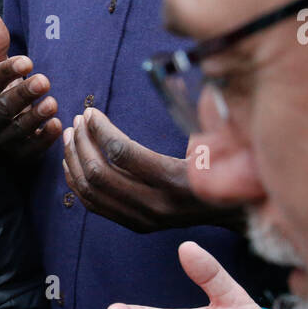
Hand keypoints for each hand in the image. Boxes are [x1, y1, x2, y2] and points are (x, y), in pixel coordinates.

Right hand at [0, 13, 61, 158]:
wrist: (9, 127)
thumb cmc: (5, 90)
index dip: (7, 72)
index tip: (27, 60)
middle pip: (3, 107)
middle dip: (23, 94)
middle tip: (44, 80)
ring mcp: (2, 140)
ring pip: (16, 130)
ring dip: (34, 117)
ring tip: (53, 103)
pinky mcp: (18, 155)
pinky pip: (30, 150)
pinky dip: (44, 139)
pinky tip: (59, 125)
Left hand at [63, 107, 240, 231]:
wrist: (238, 211)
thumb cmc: (230, 166)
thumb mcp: (217, 142)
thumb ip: (193, 119)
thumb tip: (174, 83)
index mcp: (175, 180)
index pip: (122, 153)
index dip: (100, 129)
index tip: (91, 111)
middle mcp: (156, 205)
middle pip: (100, 174)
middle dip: (81, 144)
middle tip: (76, 121)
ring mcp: (144, 219)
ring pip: (92, 193)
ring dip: (74, 161)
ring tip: (70, 135)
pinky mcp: (137, 225)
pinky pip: (95, 206)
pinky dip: (77, 183)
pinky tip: (72, 162)